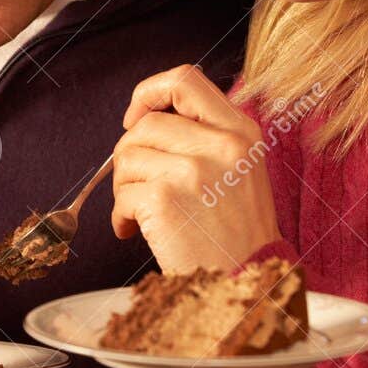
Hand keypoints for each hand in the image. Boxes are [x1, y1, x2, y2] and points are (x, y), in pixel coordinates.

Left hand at [112, 64, 280, 272]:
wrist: (247, 287)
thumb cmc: (237, 235)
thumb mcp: (240, 170)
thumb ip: (205, 137)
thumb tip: (144, 119)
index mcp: (241, 131)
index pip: (184, 80)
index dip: (150, 93)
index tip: (136, 119)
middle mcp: (222, 145)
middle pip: (146, 124)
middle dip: (131, 156)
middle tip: (138, 185)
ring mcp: (193, 171)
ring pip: (127, 157)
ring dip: (124, 188)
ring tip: (141, 213)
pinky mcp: (165, 200)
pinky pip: (121, 194)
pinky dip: (120, 216)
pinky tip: (135, 232)